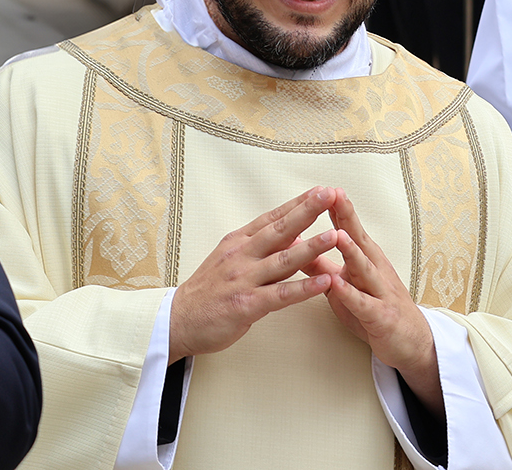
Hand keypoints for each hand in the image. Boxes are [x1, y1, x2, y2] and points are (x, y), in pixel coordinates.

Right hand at [168, 187, 338, 363]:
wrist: (176, 321)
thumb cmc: (210, 289)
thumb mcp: (231, 258)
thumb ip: (262, 248)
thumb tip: (294, 235)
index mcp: (239, 241)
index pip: (274, 217)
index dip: (298, 203)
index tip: (321, 190)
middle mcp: (241, 255)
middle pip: (280, 230)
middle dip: (307, 211)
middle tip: (330, 195)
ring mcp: (244, 280)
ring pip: (283, 261)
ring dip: (311, 248)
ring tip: (335, 235)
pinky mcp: (246, 305)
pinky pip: (280, 295)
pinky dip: (304, 288)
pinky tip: (324, 282)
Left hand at [302, 190, 441, 416]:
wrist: (411, 342)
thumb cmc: (374, 309)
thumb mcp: (345, 284)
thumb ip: (320, 265)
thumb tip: (295, 244)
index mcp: (366, 259)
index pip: (350, 229)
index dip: (337, 209)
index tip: (324, 187)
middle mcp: (375, 270)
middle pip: (359, 240)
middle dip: (346, 218)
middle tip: (334, 195)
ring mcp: (380, 292)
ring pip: (364, 269)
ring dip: (351, 251)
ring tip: (337, 235)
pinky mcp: (380, 316)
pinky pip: (363, 304)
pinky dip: (350, 294)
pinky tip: (337, 285)